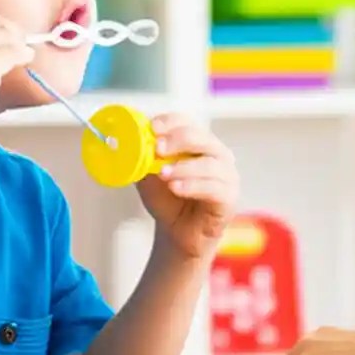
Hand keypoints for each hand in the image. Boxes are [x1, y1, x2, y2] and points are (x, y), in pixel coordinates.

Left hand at [136, 113, 238, 259]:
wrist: (178, 232)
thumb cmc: (167, 200)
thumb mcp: (148, 176)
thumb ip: (141, 158)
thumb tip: (125, 142)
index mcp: (198, 142)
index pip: (187, 122)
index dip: (170, 122)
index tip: (152, 128)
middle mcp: (217, 154)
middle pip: (201, 138)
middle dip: (178, 140)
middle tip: (158, 149)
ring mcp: (227, 175)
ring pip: (209, 164)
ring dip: (183, 167)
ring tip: (163, 175)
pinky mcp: (229, 197)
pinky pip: (214, 188)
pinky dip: (193, 186)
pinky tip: (176, 188)